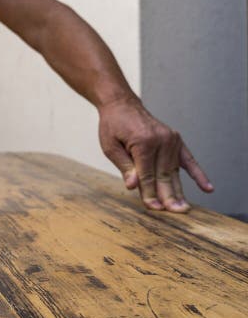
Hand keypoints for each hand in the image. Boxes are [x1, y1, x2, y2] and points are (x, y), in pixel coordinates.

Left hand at [98, 97, 212, 211]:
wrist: (121, 104)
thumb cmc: (113, 126)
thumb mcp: (110, 146)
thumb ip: (124, 167)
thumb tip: (133, 187)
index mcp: (143, 142)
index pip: (147, 175)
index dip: (149, 193)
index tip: (154, 208)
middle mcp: (161, 140)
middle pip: (163, 175)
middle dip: (167, 196)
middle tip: (174, 213)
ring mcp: (171, 139)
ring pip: (174, 171)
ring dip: (179, 191)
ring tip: (183, 208)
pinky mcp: (176, 140)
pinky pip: (189, 160)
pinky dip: (198, 174)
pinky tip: (207, 188)